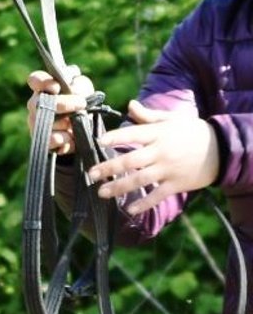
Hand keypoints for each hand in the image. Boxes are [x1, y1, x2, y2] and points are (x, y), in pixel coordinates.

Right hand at [26, 68, 95, 156]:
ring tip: (76, 122)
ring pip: (42, 122)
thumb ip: (79, 85)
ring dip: (65, 122)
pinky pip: (49, 140)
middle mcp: (36, 104)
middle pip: (36, 103)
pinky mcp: (42, 140)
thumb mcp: (84, 88)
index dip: (41, 82)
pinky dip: (64, 138)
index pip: (35, 80)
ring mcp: (36, 123)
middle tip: (82, 104)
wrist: (87, 127)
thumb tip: (73, 91)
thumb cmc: (82, 101)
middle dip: (62, 104)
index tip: (56, 87)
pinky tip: (71, 137)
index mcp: (45, 87)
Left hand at [86, 101, 220, 213]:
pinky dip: (144, 203)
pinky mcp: (177, 184)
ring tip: (102, 192)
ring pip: (140, 180)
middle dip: (109, 167)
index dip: (116, 137)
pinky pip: (158, 195)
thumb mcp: (172, 120)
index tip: (99, 141)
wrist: (222, 149)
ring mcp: (169, 169)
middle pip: (131, 160)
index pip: (133, 134)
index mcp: (159, 134)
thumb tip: (129, 104)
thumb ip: (148, 115)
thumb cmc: (192, 132)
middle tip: (91, 174)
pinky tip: (130, 210)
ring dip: (119, 187)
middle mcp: (161, 152)